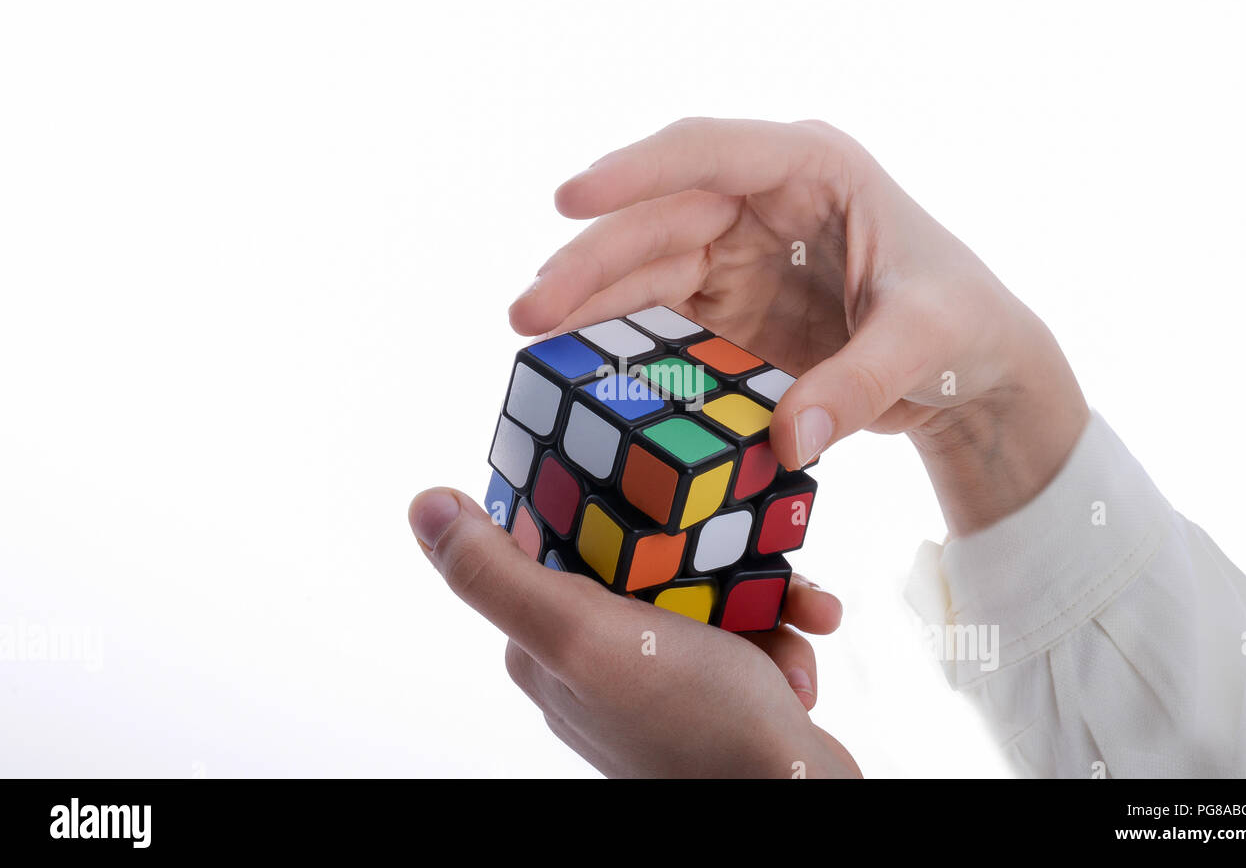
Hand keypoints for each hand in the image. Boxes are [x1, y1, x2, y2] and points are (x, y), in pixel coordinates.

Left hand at [409, 487, 860, 777]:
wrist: (794, 799)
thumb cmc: (697, 726)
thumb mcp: (585, 634)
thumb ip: (500, 574)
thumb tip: (424, 506)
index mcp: (546, 641)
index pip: (559, 536)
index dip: (603, 494)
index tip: (653, 472)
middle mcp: (592, 659)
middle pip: (647, 555)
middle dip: (708, 550)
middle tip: (742, 549)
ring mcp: (653, 678)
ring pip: (707, 586)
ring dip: (757, 592)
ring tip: (793, 613)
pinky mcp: (710, 691)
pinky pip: (744, 628)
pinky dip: (777, 633)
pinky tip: (796, 653)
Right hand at [510, 118, 1089, 534]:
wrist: (972, 368)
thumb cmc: (963, 325)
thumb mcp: (926, 340)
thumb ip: (860, 383)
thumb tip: (785, 438)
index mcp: (813, 169)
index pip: (710, 152)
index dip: (637, 171)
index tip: (570, 199)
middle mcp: (763, 202)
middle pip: (659, 219)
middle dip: (592, 262)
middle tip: (529, 310)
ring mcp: (739, 256)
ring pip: (646, 268)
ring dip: (589, 302)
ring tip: (532, 338)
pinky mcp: (728, 309)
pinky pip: (661, 319)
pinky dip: (620, 341)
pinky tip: (577, 365)